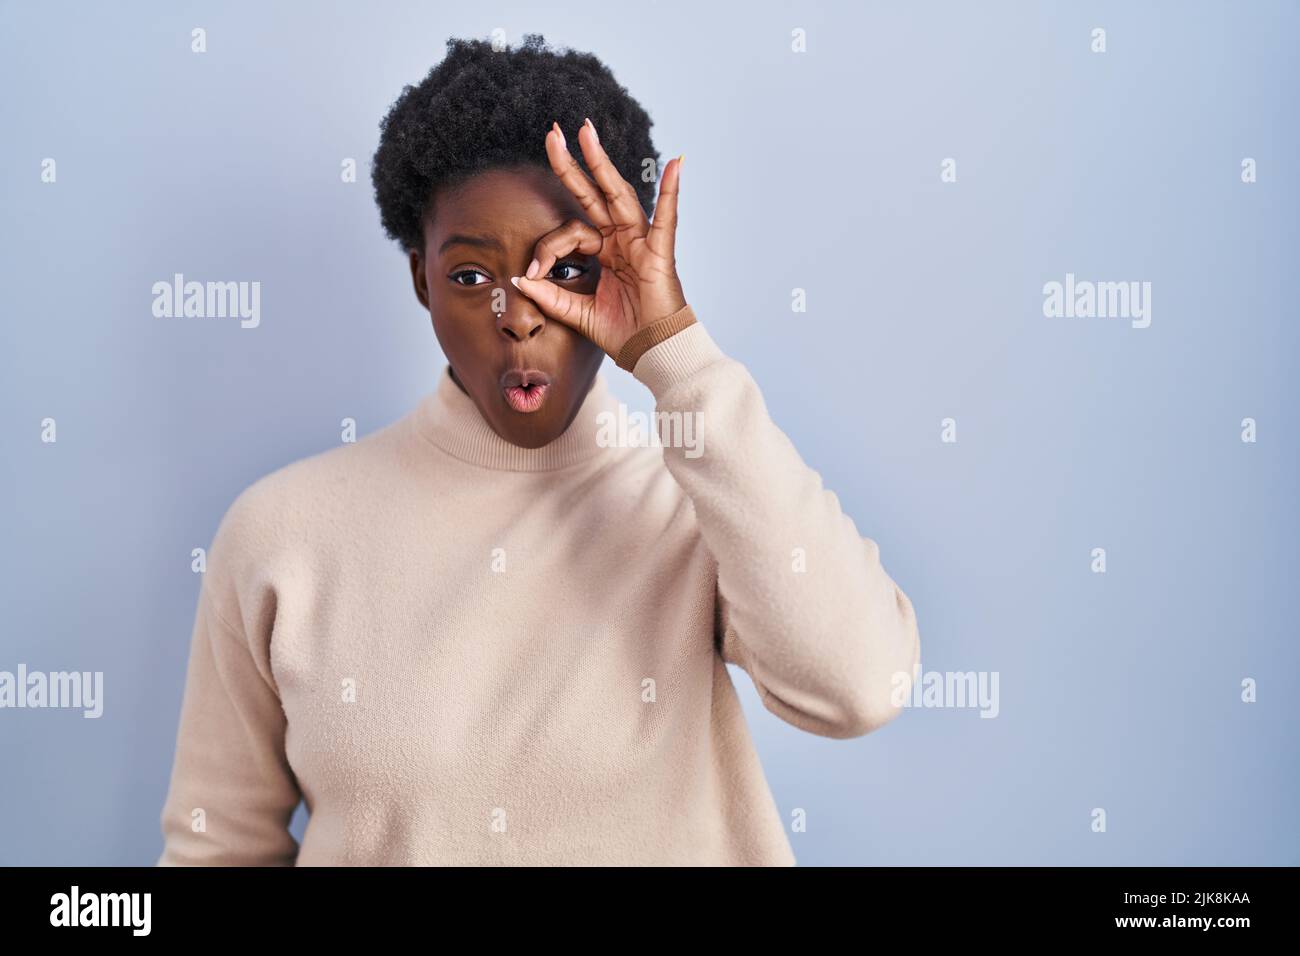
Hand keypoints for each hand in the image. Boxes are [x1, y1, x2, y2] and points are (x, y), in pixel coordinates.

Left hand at [509, 118, 686, 358]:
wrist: (651, 354)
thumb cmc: (623, 333)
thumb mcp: (577, 313)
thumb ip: (550, 296)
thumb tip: (518, 281)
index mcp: (606, 251)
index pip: (570, 233)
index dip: (547, 250)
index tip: (530, 274)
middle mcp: (623, 240)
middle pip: (593, 194)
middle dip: (573, 163)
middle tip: (553, 132)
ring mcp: (641, 243)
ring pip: (618, 195)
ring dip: (602, 163)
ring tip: (586, 133)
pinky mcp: (659, 254)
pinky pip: (665, 219)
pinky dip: (671, 192)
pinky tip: (675, 163)